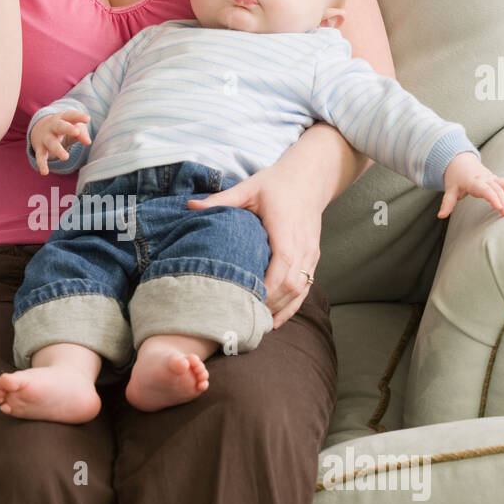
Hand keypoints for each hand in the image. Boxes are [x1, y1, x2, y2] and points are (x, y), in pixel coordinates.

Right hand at [31, 111, 91, 175]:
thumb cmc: (64, 128)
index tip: (87, 119)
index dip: (79, 116)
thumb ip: (82, 133)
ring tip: (65, 157)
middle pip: (60, 126)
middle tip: (76, 132)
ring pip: (51, 143)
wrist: (40, 129)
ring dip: (58, 149)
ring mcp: (46, 138)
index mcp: (62, 118)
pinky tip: (44, 172)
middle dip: (67, 128)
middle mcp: (53, 127)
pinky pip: (41, 156)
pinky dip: (42, 164)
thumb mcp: (73, 128)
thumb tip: (88, 142)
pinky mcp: (40, 149)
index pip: (71, 115)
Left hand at [187, 160, 322, 329]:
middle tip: (242, 319)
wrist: (310, 178)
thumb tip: (190, 206)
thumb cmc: (276, 183)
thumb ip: (222, 199)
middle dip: (269, 304)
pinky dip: (292, 306)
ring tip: (255, 325)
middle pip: (291, 284)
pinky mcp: (313, 258)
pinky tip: (275, 320)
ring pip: (300, 290)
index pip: (281, 264)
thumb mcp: (249, 187)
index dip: (267, 287)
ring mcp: (311, 253)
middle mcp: (303, 244)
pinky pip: (306, 287)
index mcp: (286, 229)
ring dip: (280, 309)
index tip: (245, 302)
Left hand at [438, 152, 503, 218]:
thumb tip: (441, 215)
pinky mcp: (495, 179)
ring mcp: (491, 178)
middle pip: (497, 189)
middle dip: (503, 200)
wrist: (460, 161)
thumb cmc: (455, 177)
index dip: (493, 198)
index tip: (499, 207)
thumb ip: (447, 203)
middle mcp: (485, 179)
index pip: (485, 190)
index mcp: (473, 181)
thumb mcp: (450, 189)